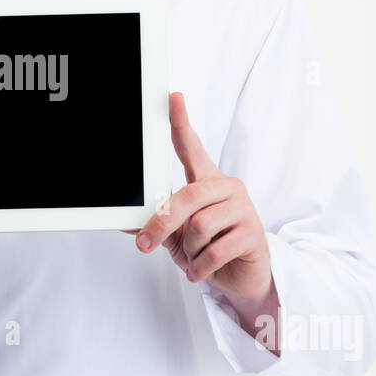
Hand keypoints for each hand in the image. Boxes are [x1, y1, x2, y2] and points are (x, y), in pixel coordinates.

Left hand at [124, 91, 272, 302]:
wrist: (240, 277)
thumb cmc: (207, 247)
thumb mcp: (175, 235)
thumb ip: (154, 222)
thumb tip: (122, 219)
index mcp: (206, 180)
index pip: (191, 147)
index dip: (181, 122)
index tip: (173, 98)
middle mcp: (227, 187)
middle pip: (188, 196)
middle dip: (162, 223)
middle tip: (145, 244)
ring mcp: (243, 208)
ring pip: (199, 225)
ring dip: (189, 249)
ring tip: (195, 255)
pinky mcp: (253, 233)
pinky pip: (215, 249)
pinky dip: (200, 266)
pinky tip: (200, 269)